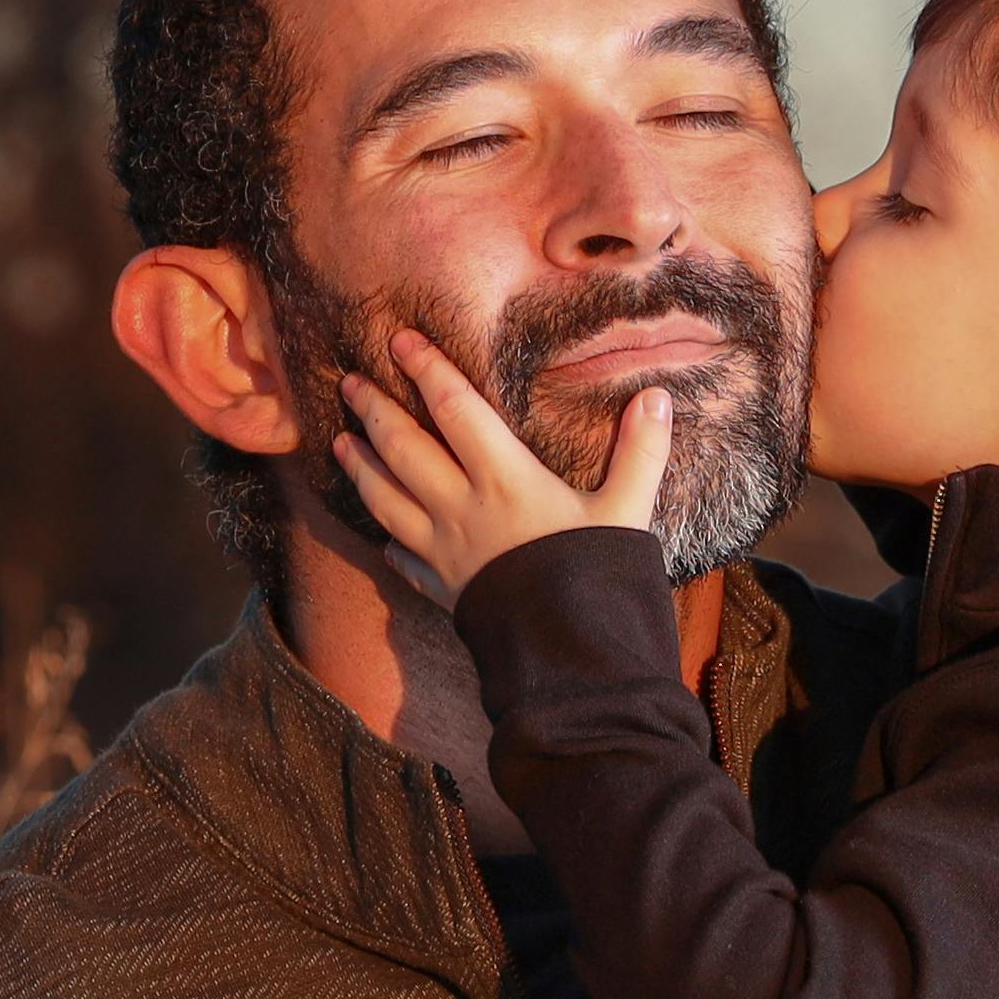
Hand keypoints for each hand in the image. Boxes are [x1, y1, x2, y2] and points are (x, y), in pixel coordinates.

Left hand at [329, 328, 664, 605]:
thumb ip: (641, 453)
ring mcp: (444, 551)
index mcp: (504, 478)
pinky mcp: (442, 589)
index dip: (427, 369)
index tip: (400, 339)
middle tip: (350, 383)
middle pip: (404, 448)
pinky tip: (384, 539)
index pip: (455, 408)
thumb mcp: (627, 511)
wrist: (567, 658)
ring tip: (340, 444)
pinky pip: (404, 560)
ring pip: (386, 500)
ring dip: (361, 469)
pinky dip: (390, 545)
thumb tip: (658, 397)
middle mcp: (461, 508)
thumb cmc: (595, 578)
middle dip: (374, 410)